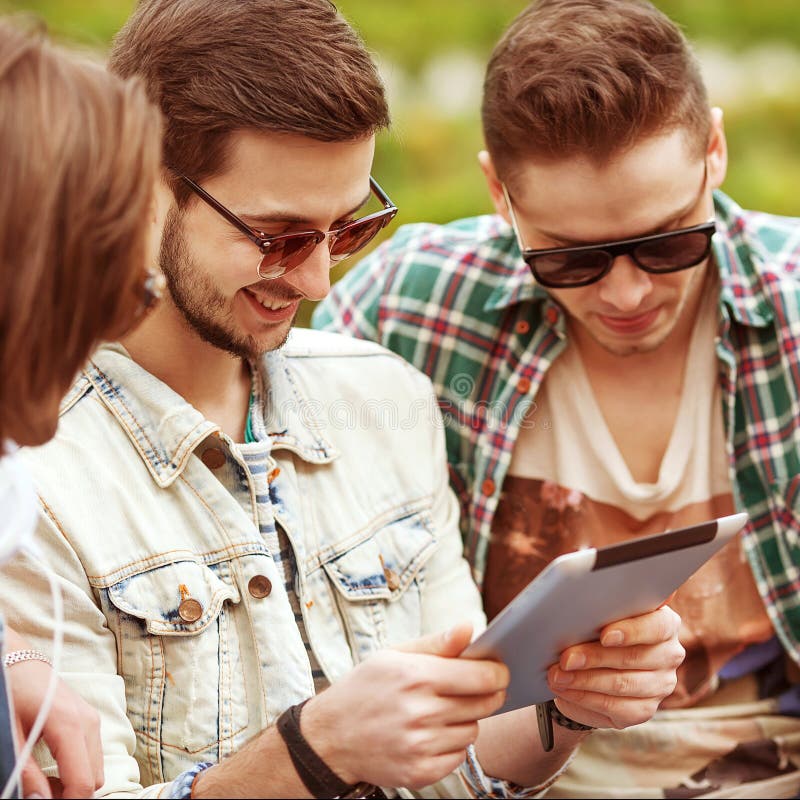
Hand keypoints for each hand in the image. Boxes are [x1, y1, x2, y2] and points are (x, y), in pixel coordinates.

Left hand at [5, 631, 102, 798]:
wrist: (16, 660)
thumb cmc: (11, 694)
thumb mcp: (11, 736)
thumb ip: (26, 772)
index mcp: (71, 726)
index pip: (83, 782)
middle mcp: (89, 722)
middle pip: (95, 778)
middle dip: (72, 795)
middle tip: (41, 798)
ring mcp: (92, 718)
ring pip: (96, 768)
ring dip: (75, 783)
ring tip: (44, 786)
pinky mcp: (89, 718)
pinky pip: (92, 754)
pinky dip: (77, 769)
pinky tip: (53, 770)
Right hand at [301, 623, 508, 789]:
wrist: (330, 736)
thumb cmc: (365, 688)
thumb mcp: (394, 655)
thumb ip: (437, 642)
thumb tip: (469, 628)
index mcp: (416, 676)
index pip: (482, 677)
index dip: (498, 672)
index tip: (499, 670)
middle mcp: (420, 712)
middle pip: (485, 704)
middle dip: (487, 694)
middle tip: (474, 688)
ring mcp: (420, 745)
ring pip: (473, 730)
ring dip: (465, 719)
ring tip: (440, 711)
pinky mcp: (420, 772)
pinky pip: (459, 756)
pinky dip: (452, 744)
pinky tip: (431, 733)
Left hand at [546, 604, 683, 728]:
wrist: (591, 664)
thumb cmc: (595, 628)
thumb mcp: (599, 614)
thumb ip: (601, 609)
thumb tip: (580, 602)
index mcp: (664, 622)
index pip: (657, 627)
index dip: (632, 632)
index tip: (605, 636)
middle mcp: (668, 654)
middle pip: (634, 657)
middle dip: (594, 658)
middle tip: (566, 659)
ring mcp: (660, 685)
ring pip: (622, 684)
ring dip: (585, 681)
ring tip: (557, 676)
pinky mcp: (645, 709)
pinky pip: (615, 707)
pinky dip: (585, 698)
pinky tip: (565, 691)